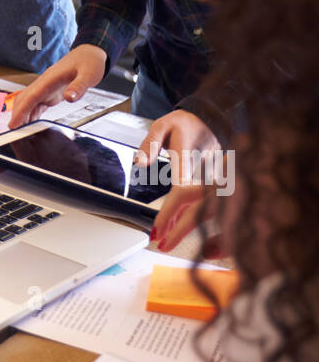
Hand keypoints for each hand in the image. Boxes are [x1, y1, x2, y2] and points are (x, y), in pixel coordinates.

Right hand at [9, 44, 106, 125]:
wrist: (90, 52)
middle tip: (14, 134)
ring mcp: (46, 87)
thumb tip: (69, 98)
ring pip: (28, 102)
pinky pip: (36, 104)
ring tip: (20, 133)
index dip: (21, 111)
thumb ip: (79, 86)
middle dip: (17, 116)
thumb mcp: (88, 74)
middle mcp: (44, 83)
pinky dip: (31, 114)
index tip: (13, 124)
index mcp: (50, 79)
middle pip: (24, 100)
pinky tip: (30, 124)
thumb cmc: (89, 61)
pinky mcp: (50, 92)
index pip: (31, 96)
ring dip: (22, 116)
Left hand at [138, 112, 220, 250]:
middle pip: (194, 206)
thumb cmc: (185, 123)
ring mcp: (215, 179)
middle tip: (161, 242)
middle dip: (178, 229)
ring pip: (203, 208)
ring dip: (185, 224)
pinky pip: (206, 203)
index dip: (169, 213)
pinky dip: (194, 216)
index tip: (157, 230)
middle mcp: (206, 171)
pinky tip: (181, 225)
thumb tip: (140, 163)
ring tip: (167, 239)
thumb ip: (151, 143)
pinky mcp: (219, 184)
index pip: (179, 191)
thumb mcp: (163, 125)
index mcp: (190, 159)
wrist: (211, 118)